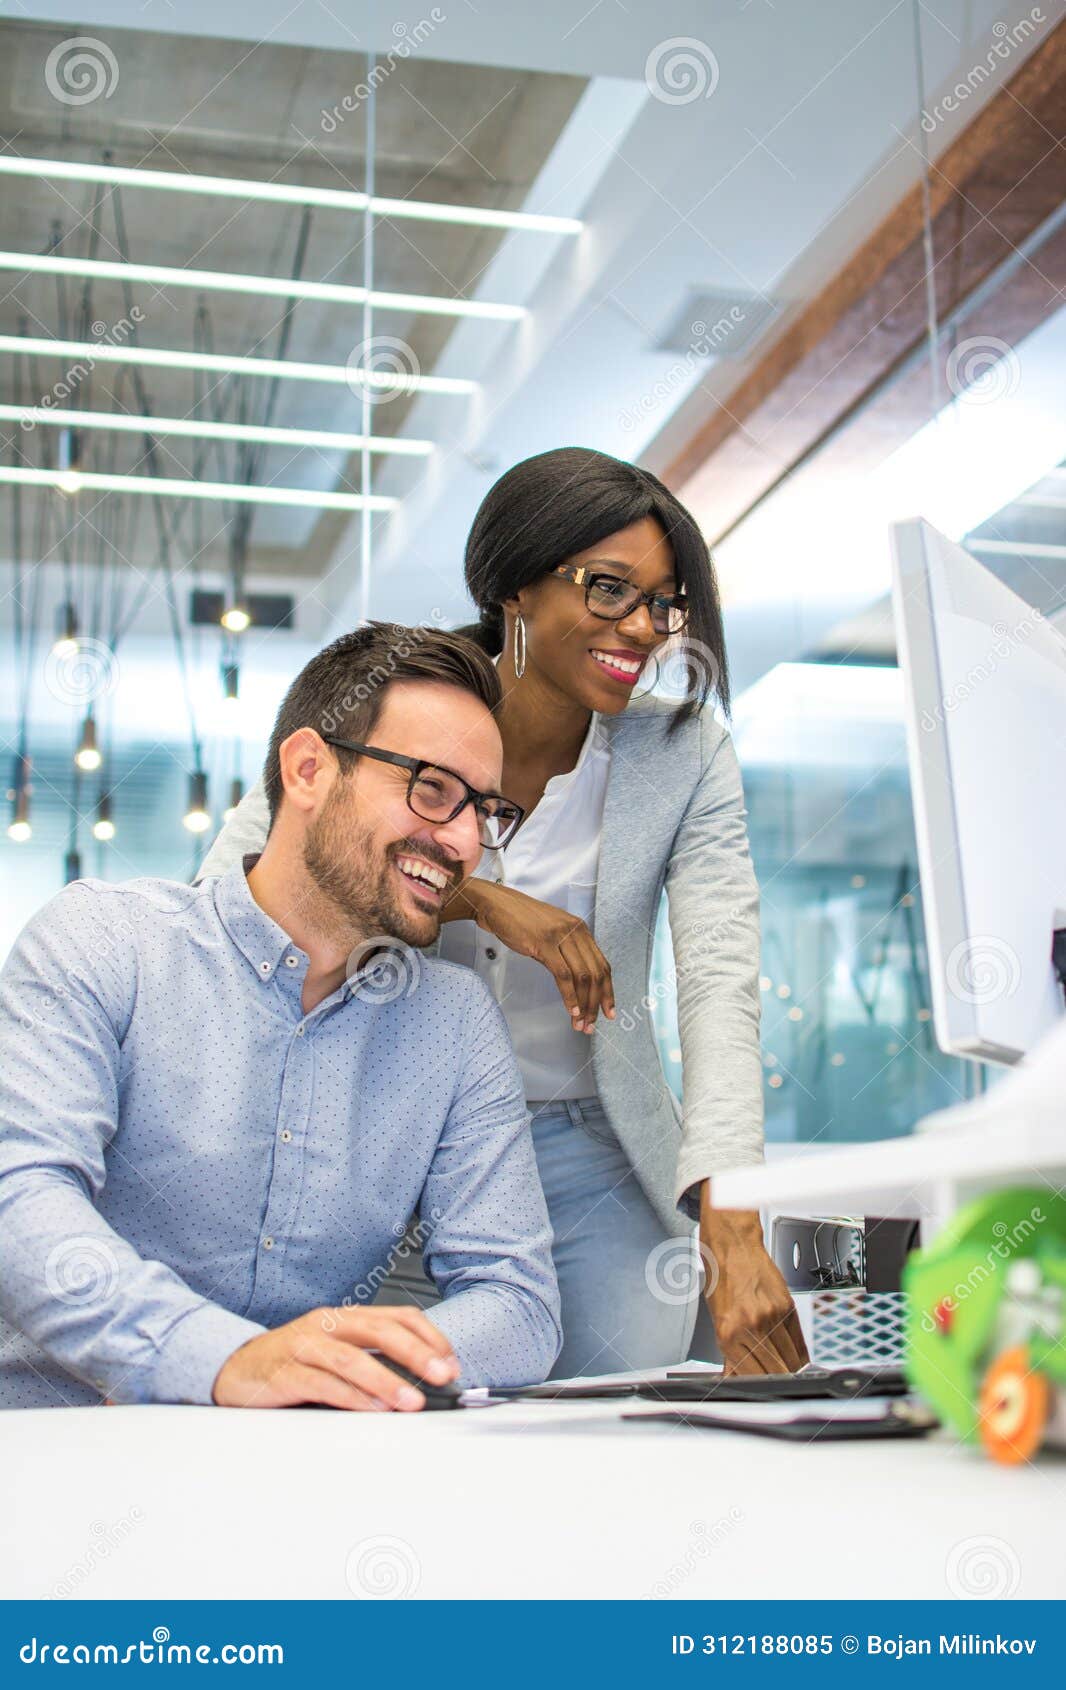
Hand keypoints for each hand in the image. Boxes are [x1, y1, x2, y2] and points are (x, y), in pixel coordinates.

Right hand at [212, 1305, 460, 1409]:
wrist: (235, 1367)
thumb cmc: (290, 1361)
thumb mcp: (334, 1351)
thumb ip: (370, 1360)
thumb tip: (419, 1382)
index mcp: (345, 1317)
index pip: (397, 1317)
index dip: (429, 1338)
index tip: (451, 1362)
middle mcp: (327, 1324)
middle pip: (381, 1331)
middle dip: (417, 1354)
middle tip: (443, 1376)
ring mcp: (304, 1346)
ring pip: (353, 1359)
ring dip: (387, 1381)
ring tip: (411, 1401)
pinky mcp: (286, 1373)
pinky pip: (324, 1384)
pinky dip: (351, 1398)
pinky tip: (370, 1410)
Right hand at [444, 878, 614, 1034]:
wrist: (497, 905)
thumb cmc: (521, 921)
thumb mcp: (552, 934)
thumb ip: (566, 952)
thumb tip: (577, 980)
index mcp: (581, 930)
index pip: (602, 965)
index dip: (607, 991)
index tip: (608, 1011)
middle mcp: (576, 931)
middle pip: (596, 974)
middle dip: (596, 1003)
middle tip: (592, 1024)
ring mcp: (561, 936)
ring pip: (582, 976)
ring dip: (583, 1004)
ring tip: (580, 1023)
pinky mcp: (545, 943)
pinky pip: (563, 975)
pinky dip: (569, 995)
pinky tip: (570, 1010)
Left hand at [700, 1190, 809, 1374]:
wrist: (732, 1248)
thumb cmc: (722, 1280)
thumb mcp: (718, 1319)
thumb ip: (731, 1350)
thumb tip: (738, 1375)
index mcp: (728, 1333)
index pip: (752, 1375)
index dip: (760, 1387)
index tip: (764, 1389)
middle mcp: (750, 1326)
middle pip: (775, 1371)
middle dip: (777, 1381)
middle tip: (778, 1384)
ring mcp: (770, 1316)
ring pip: (791, 1359)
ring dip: (791, 1369)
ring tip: (787, 1370)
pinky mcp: (786, 1306)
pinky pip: (798, 1340)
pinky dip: (798, 1351)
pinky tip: (794, 1354)